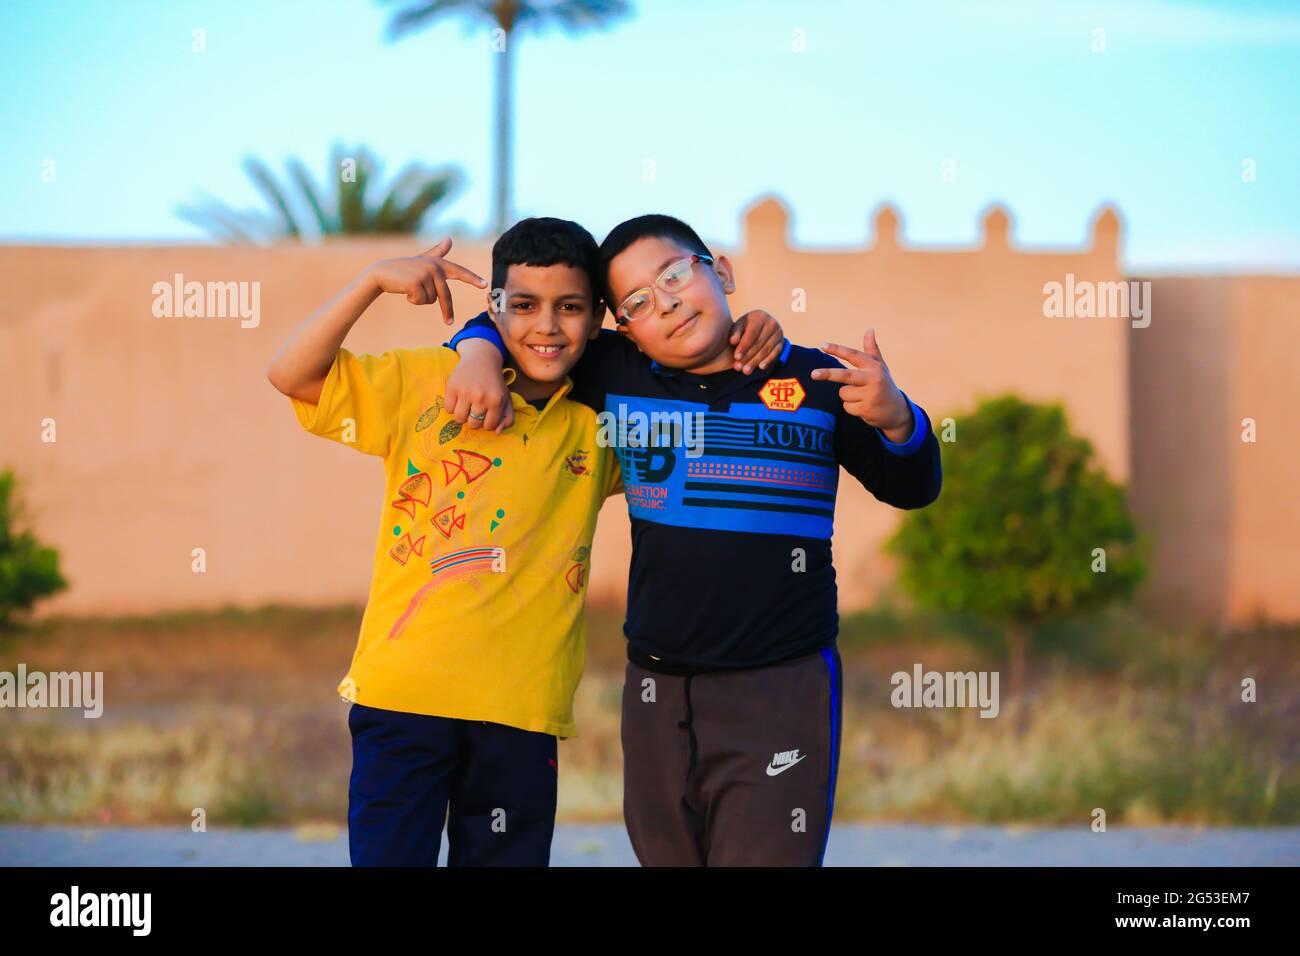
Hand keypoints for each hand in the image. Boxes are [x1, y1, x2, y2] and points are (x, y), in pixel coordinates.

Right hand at [364, 238, 486, 324]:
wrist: (381, 273)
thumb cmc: (402, 269)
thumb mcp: (422, 260)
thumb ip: (437, 252)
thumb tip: (450, 239)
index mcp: (438, 263)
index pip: (459, 272)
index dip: (473, 279)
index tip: (485, 285)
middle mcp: (434, 267)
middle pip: (446, 295)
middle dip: (447, 310)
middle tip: (449, 323)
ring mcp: (425, 274)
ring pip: (431, 300)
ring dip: (420, 299)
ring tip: (409, 288)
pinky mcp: (416, 283)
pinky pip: (421, 301)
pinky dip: (413, 300)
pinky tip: (405, 291)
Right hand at [446, 338, 513, 432]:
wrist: (481, 359)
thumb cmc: (494, 383)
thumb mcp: (506, 399)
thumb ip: (507, 418)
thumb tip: (496, 432)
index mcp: (496, 401)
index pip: (488, 426)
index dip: (486, 422)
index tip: (485, 414)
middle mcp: (481, 397)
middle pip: (473, 424)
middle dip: (474, 419)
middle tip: (475, 408)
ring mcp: (466, 392)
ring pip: (459, 419)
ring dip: (462, 416)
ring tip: (465, 406)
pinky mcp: (452, 387)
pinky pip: (448, 409)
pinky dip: (452, 407)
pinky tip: (458, 399)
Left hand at [730, 310, 785, 373]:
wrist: (761, 326)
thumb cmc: (746, 327)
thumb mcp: (739, 327)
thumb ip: (735, 333)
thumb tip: (732, 341)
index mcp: (759, 316)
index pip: (751, 334)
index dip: (743, 347)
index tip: (736, 357)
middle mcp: (771, 323)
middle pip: (758, 343)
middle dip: (748, 357)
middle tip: (739, 367)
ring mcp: (778, 332)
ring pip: (766, 349)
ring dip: (755, 361)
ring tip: (746, 371)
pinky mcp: (782, 341)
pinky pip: (775, 353)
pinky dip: (768, 360)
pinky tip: (761, 367)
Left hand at [811, 329, 911, 435]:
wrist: (897, 411)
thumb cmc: (883, 384)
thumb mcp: (880, 366)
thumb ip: (872, 349)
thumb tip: (869, 329)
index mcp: (874, 366)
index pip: (853, 355)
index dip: (838, 350)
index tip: (823, 345)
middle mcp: (873, 379)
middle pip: (845, 375)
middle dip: (828, 374)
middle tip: (813, 374)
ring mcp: (871, 395)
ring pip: (843, 393)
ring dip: (848, 396)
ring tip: (862, 397)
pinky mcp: (867, 409)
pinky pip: (847, 407)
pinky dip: (851, 407)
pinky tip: (864, 407)